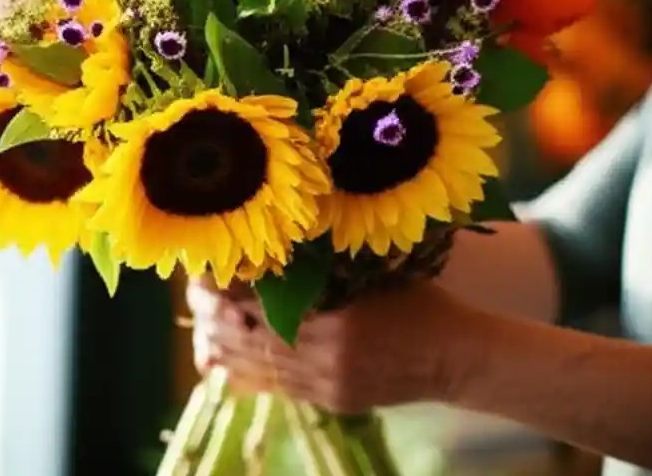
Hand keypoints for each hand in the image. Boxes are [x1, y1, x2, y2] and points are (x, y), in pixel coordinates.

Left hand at [188, 279, 481, 412]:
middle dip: (215, 318)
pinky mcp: (331, 400)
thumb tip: (265, 252)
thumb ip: (322, 268)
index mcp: (338, 314)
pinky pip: (278, 388)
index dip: (226, 288)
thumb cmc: (417, 299)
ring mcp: (328, 382)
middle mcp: (328, 353)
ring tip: (202, 329)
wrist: (456, 355)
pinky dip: (247, 374)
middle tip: (195, 298)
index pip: (262, 302)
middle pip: (251, 337)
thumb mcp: (371, 269)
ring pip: (259, 367)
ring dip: (225, 348)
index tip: (205, 271)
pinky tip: (226, 362)